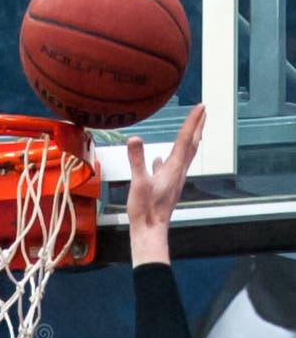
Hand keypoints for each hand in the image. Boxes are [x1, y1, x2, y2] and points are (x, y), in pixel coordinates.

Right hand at [126, 103, 205, 265]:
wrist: (150, 230)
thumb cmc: (146, 210)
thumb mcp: (138, 183)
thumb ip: (137, 160)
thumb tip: (134, 140)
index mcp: (173, 168)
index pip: (185, 139)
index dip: (192, 121)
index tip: (201, 106)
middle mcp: (178, 172)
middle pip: (191, 145)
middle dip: (197, 127)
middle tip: (204, 112)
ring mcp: (174, 180)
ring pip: (184, 155)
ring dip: (188, 140)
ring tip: (190, 131)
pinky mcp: (167, 187)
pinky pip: (171, 167)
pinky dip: (170, 158)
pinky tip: (160, 159)